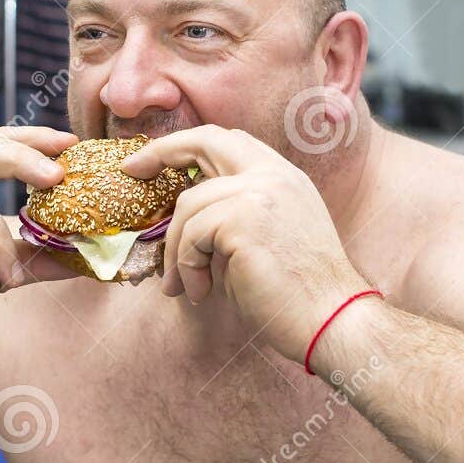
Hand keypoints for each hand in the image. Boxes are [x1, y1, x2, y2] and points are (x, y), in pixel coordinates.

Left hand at [120, 125, 368, 362]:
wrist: (331, 322)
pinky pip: (191, 237)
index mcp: (284, 177)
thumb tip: (180, 221)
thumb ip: (229, 218)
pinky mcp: (244, 220)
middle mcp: (275, 175)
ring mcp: (261, 192)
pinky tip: (202, 292)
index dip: (186, 145)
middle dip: (161, 152)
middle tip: (131, 172)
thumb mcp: (262, 241)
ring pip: (189, 205)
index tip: (152, 161)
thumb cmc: (296, 295)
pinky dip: (187, 268)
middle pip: (207, 141)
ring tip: (185, 286)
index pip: (228, 140)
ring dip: (177, 250)